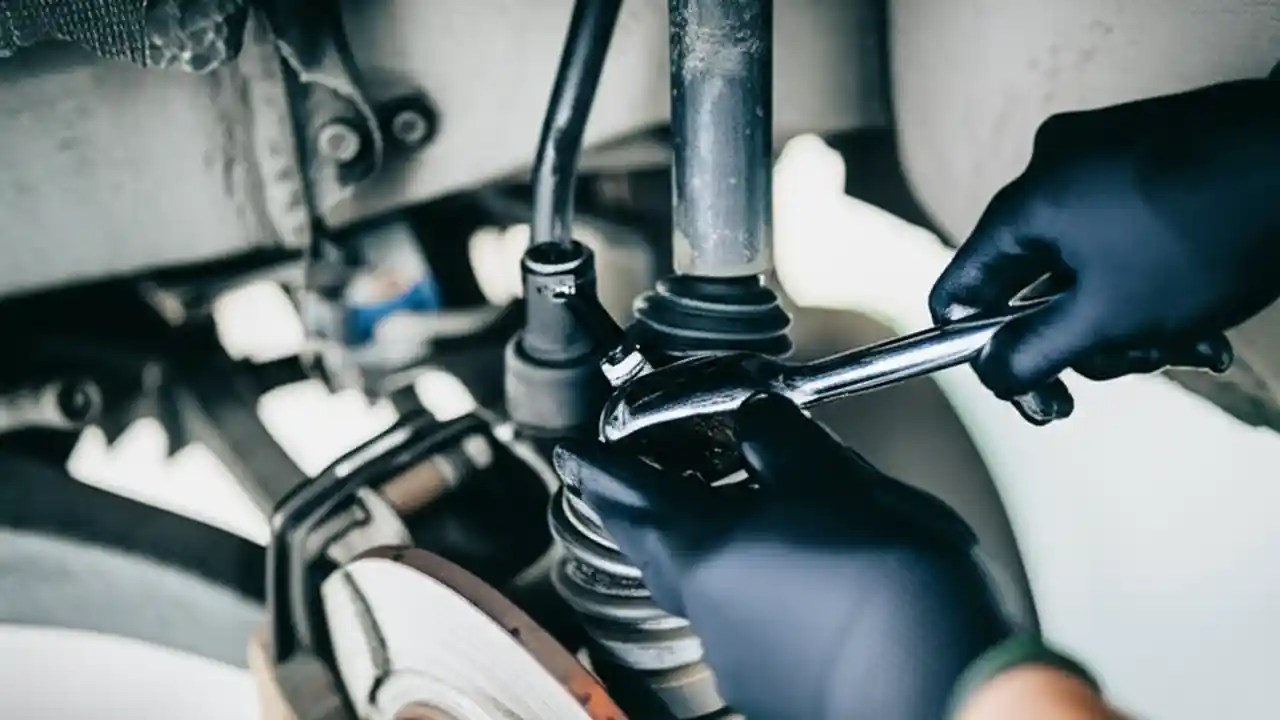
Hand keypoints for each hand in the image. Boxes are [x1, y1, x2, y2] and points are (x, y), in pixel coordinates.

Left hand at [554, 394, 1010, 719]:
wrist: (949, 692)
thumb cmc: (897, 589)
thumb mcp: (836, 481)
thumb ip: (783, 445)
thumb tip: (757, 422)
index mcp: (706, 552)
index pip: (630, 495)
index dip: (600, 467)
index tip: (574, 454)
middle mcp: (709, 613)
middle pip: (655, 550)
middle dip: (642, 511)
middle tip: (637, 480)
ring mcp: (743, 659)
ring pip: (706, 590)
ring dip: (711, 547)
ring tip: (740, 513)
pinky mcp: (780, 688)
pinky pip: (751, 626)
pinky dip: (761, 589)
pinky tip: (803, 576)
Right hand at [929, 78, 1278, 418]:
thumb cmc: (1210, 236)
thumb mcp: (1109, 317)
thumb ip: (1033, 354)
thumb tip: (993, 374)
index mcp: (1026, 205)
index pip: (961, 292)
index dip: (984, 353)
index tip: (1033, 393)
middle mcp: (1054, 172)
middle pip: (1031, 287)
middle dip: (1087, 339)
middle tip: (1135, 362)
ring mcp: (1104, 160)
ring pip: (1087, 270)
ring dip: (1134, 320)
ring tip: (1193, 342)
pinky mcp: (1151, 160)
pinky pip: (1125, 239)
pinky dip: (1156, 285)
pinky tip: (1204, 320)